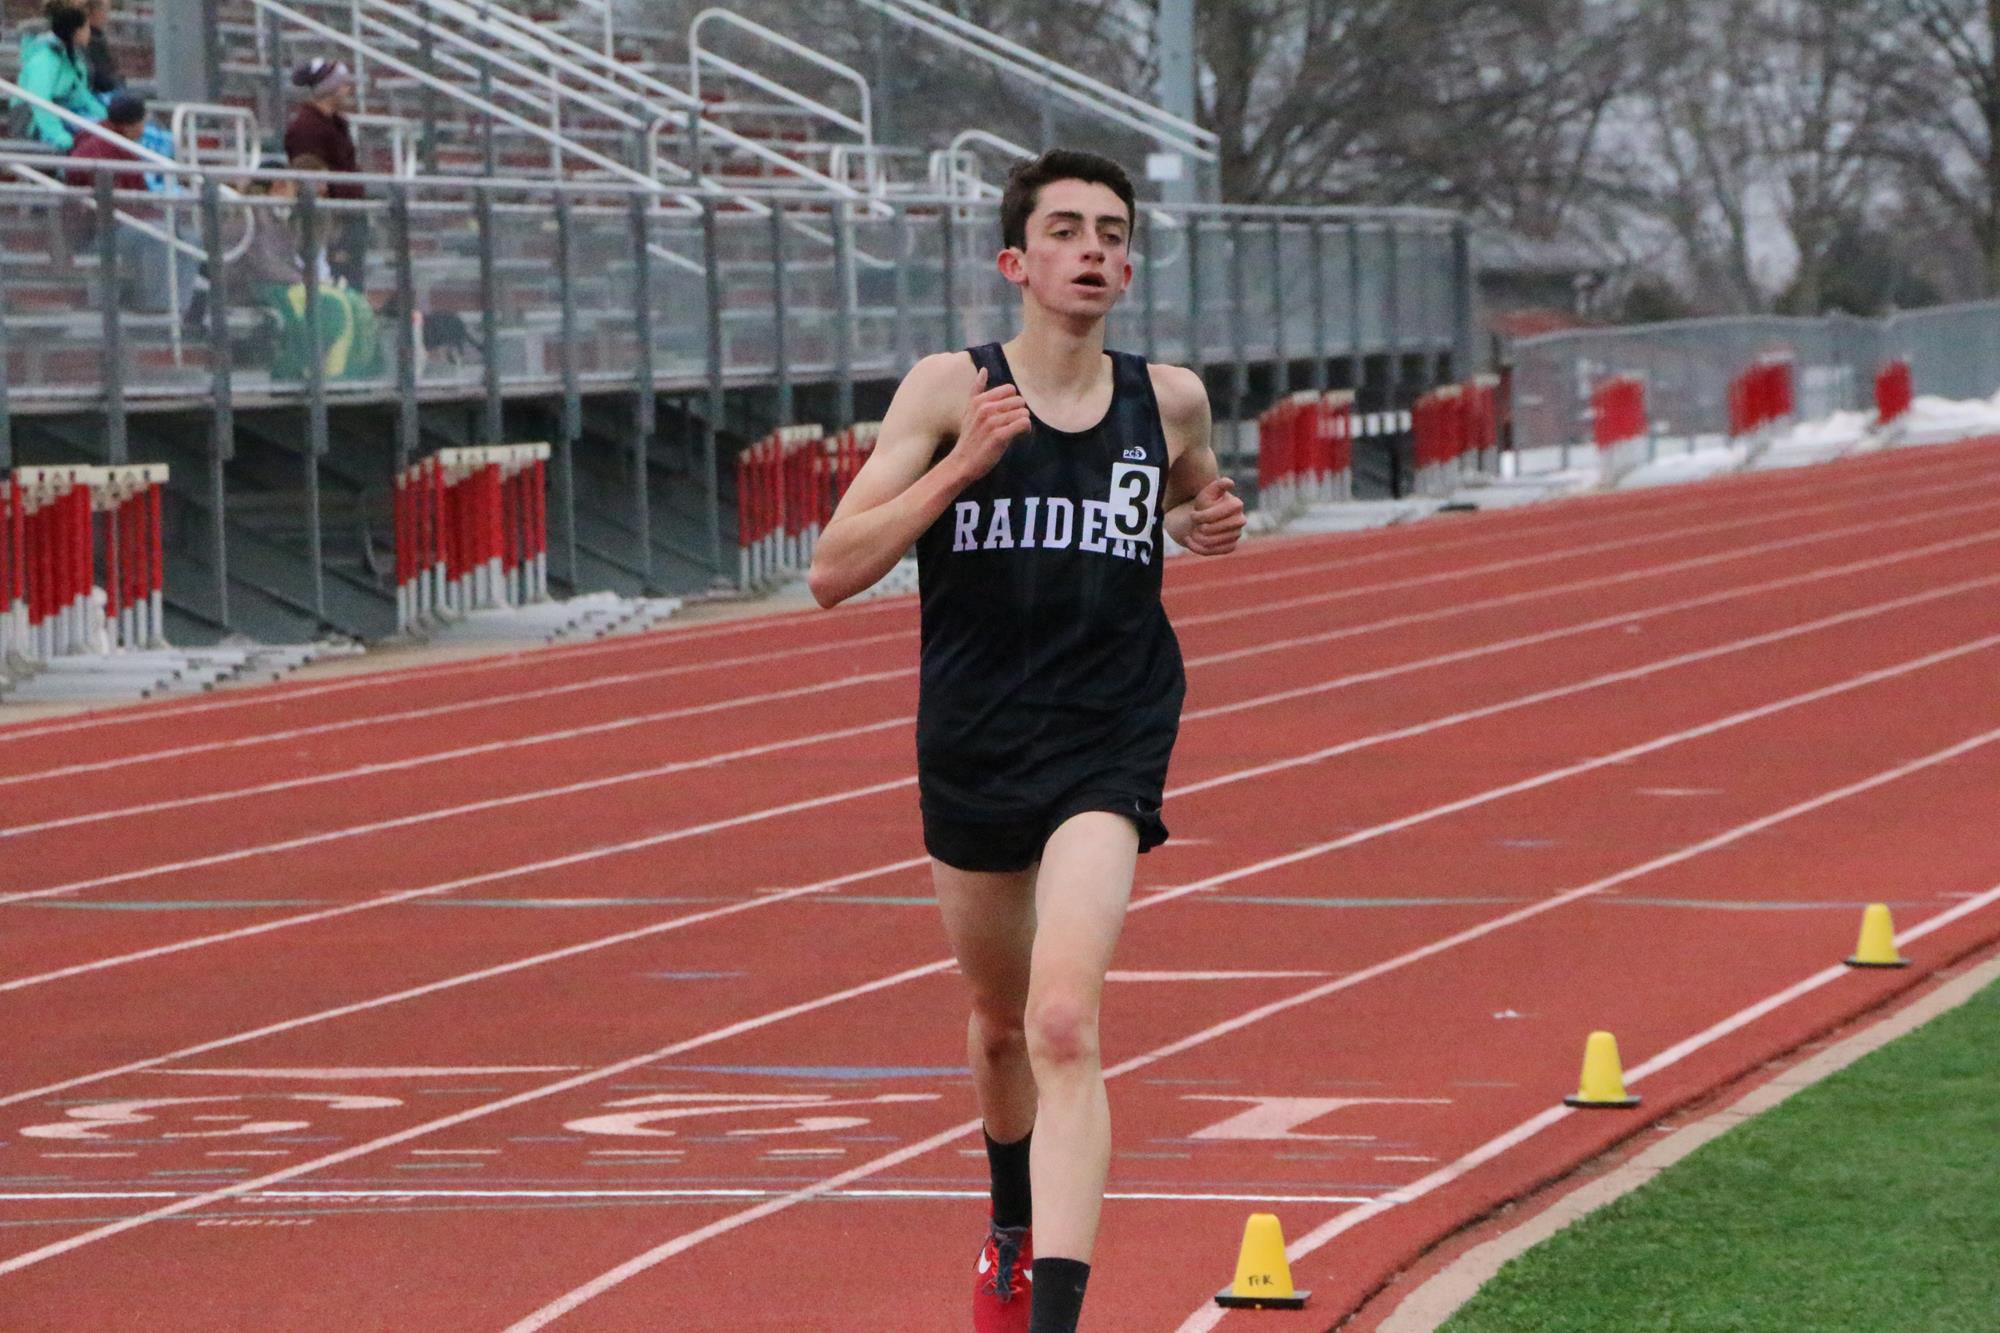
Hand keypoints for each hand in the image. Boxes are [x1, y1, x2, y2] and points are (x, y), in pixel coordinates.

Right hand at [946, 367, 1031, 481]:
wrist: (962, 463)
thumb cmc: (969, 437)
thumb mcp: (968, 410)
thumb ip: (976, 390)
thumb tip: (984, 370)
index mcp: (979, 400)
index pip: (1010, 389)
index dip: (1012, 401)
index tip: (1008, 413)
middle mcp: (985, 409)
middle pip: (1019, 401)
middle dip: (1019, 412)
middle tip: (1013, 423)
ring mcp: (992, 422)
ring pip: (1023, 412)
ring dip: (1023, 422)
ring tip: (1016, 431)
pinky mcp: (999, 436)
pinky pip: (1023, 424)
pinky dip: (1026, 429)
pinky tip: (1020, 435)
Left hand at [1183, 476, 1244, 554]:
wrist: (1205, 518)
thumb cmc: (1206, 503)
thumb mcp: (1209, 492)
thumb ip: (1218, 485)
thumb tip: (1230, 483)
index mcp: (1237, 505)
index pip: (1217, 514)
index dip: (1202, 516)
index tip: (1192, 514)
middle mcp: (1240, 520)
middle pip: (1213, 529)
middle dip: (1199, 527)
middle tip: (1193, 523)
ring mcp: (1237, 534)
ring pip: (1211, 542)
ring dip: (1196, 538)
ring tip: (1190, 531)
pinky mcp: (1231, 546)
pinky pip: (1213, 551)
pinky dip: (1197, 548)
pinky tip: (1189, 540)